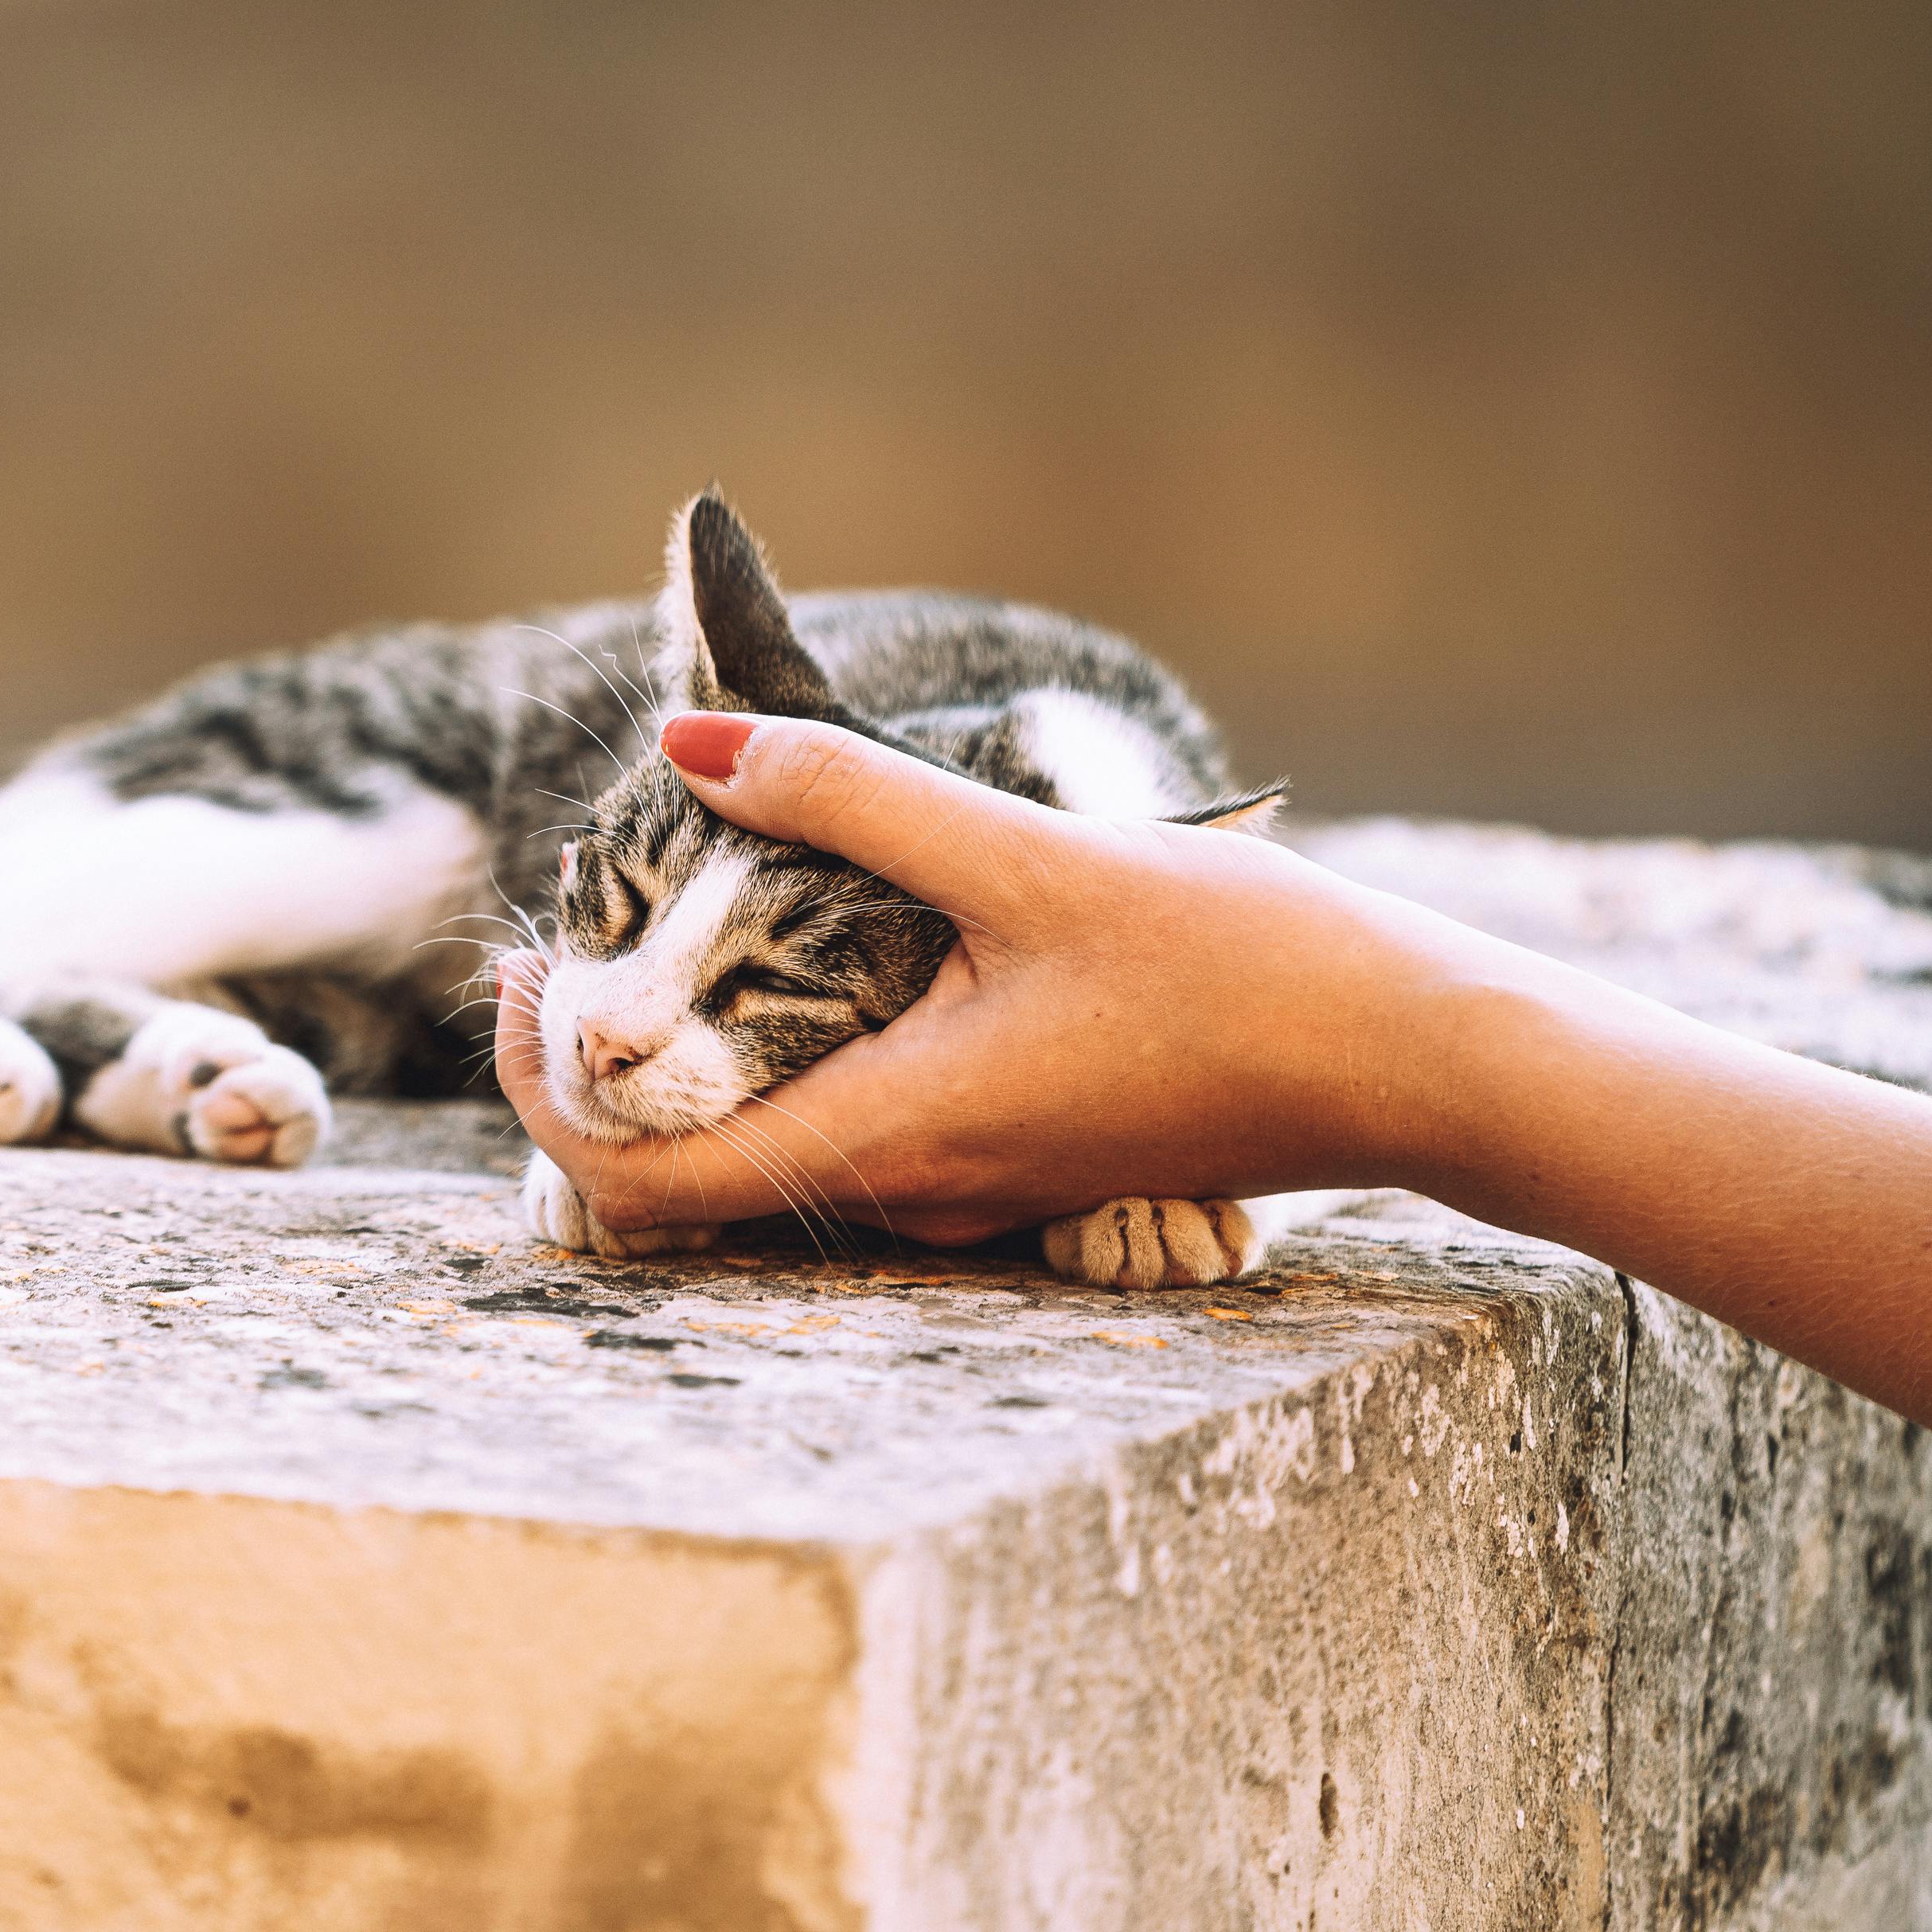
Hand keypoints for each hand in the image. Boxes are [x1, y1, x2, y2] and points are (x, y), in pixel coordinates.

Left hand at [491, 713, 1482, 1244]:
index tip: (511, 980)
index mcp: (886, 1139)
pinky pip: (849, 1142)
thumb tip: (682, 740)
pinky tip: (783, 967)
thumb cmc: (1240, 968)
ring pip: (766, 1162)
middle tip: (550, 947)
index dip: (540, 1097)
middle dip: (592, 1079)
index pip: (635, 1187)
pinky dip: (778, 1072)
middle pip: (681, 1188)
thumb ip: (847, 798)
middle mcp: (910, 1192)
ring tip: (639, 940)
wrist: (1420, 1062)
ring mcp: (965, 1189)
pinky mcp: (1014, 1159)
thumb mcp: (1024, 858)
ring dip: (683, 1072)